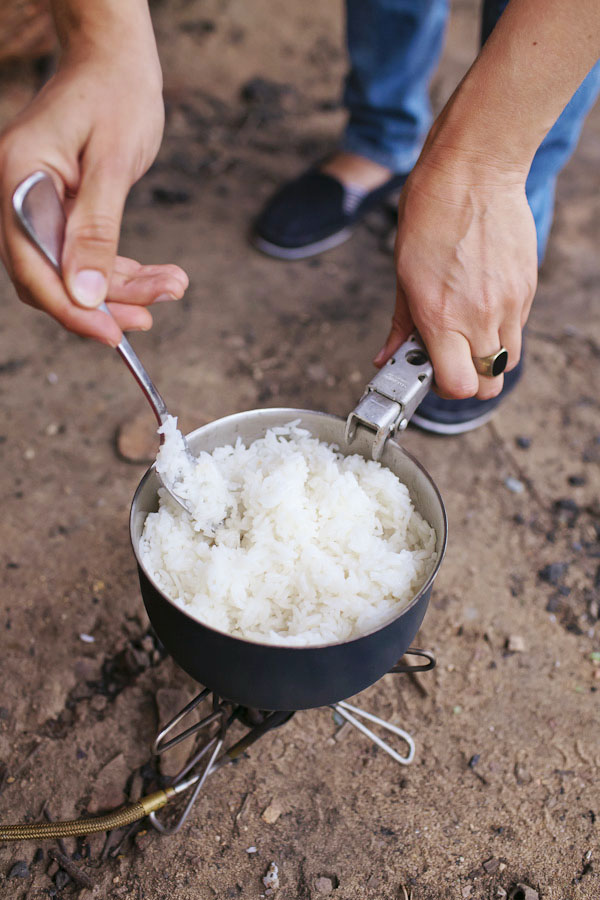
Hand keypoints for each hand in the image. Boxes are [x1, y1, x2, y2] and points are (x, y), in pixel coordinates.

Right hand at [0, 40, 187, 345]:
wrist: (117, 59)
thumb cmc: (115, 94)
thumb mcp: (112, 163)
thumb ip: (96, 231)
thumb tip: (85, 295)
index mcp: (19, 180)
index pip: (33, 267)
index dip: (71, 309)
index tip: (113, 335)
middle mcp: (19, 196)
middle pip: (50, 277)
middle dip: (102, 304)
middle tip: (150, 316)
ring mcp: (39, 205)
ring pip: (72, 272)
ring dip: (121, 289)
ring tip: (171, 286)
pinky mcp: (63, 210)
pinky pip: (86, 255)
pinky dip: (121, 271)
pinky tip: (157, 275)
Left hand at [374, 152, 537, 399]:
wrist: (472, 172)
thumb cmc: (430, 215)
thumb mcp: (402, 274)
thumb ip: (400, 324)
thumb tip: (387, 356)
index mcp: (440, 316)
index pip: (459, 386)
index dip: (446, 389)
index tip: (433, 374)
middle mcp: (478, 316)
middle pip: (489, 385)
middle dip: (470, 382)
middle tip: (452, 361)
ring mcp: (508, 303)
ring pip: (508, 361)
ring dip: (488, 360)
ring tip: (468, 334)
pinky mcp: (526, 288)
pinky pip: (517, 328)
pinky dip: (501, 329)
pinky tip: (482, 304)